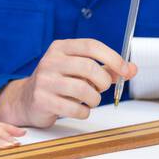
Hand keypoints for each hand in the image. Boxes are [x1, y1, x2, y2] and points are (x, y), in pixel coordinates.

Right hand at [0, 39, 136, 127]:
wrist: (27, 99)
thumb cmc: (58, 83)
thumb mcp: (79, 70)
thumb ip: (106, 69)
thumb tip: (131, 69)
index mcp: (60, 48)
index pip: (91, 46)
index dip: (112, 57)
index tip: (125, 70)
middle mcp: (50, 61)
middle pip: (89, 68)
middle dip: (104, 81)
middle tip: (102, 88)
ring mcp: (44, 81)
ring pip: (83, 89)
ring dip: (94, 99)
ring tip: (91, 100)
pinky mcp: (42, 100)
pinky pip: (74, 108)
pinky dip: (84, 112)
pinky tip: (79, 109)